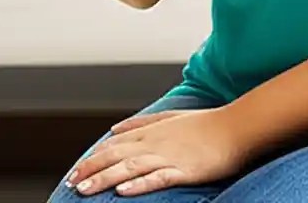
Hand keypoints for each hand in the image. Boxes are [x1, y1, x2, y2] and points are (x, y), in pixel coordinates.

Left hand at [65, 107, 252, 196]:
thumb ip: (140, 122)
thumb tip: (114, 129)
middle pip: (114, 157)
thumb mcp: (168, 117)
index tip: (76, 170)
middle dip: (90, 171)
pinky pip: (157, 178)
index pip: (113, 146)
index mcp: (149, 132)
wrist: (236, 127)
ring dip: (104, 179)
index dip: (92, 159)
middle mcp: (153, 143)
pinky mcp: (184, 170)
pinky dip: (139, 184)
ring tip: (85, 190)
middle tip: (71, 183)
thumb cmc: (206, 124)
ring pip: (129, 168)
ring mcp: (168, 157)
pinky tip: (123, 192)